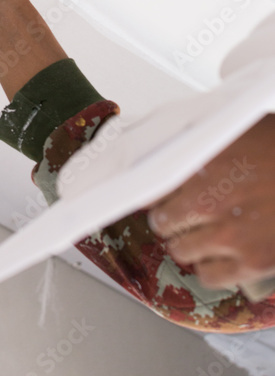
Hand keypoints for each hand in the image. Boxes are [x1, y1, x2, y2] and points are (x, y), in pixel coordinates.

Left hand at [147, 114, 274, 288]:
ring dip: (186, 242)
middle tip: (178, 215)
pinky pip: (208, 276)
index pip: (153, 182)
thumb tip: (182, 133)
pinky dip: (208, 268)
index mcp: (204, 160)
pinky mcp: (251, 261)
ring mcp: (228, 232)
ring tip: (196, 236)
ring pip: (180, 249)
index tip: (156, 192)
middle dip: (169, 217)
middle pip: (161, 219)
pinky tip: (214, 258)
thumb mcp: (243, 128)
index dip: (154, 189)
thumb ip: (209, 134)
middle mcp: (209, 197)